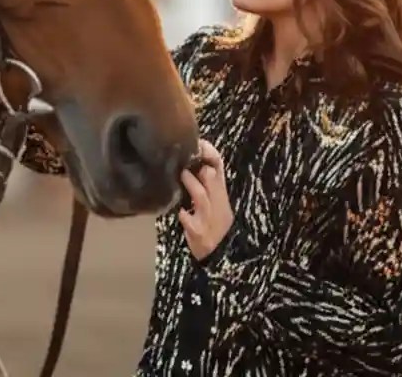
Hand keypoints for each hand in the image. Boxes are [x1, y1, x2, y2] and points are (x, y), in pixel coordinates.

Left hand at [178, 141, 232, 261]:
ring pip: (203, 198)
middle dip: (202, 166)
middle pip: (213, 180)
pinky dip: (185, 216)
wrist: (219, 259)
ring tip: (181, 174)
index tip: (198, 143)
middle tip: (186, 155)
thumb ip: (205, 186)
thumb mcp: (214, 206)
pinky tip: (180, 212)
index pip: (219, 169)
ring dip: (192, 185)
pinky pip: (191, 223)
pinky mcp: (199, 234)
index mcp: (221, 196)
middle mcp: (218, 206)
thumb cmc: (212, 229)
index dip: (210, 154)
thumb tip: (189, 164)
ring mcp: (209, 220)